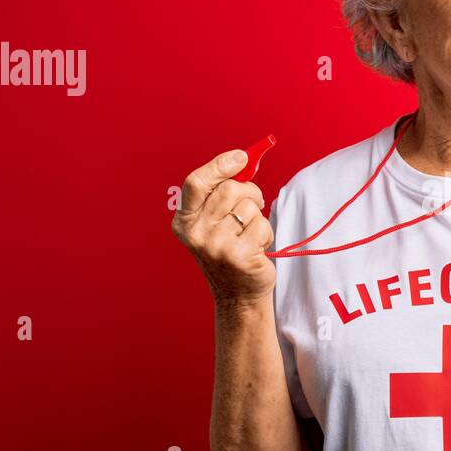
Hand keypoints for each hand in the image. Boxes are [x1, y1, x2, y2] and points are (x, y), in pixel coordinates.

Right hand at [171, 148, 275, 308]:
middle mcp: (195, 233)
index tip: (241, 156)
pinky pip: (261, 225)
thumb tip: (243, 158)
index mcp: (184, 221)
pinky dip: (265, 233)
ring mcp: (215, 246)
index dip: (220, 165)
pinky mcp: (238, 256)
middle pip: (229, 189)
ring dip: (258, 217)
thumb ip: (221, 192)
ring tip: (250, 234)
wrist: (238, 294)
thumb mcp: (215, 222)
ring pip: (249, 207)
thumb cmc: (230, 250)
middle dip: (250, 192)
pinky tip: (256, 248)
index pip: (196, 183)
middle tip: (254, 205)